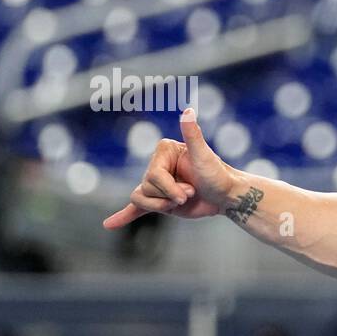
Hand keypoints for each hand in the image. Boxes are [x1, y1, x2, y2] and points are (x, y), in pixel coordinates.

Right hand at [102, 108, 238, 228]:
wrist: (227, 196)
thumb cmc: (218, 174)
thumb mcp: (204, 156)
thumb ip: (193, 134)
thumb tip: (187, 111)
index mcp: (164, 151)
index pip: (153, 175)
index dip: (170, 187)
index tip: (190, 189)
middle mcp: (157, 166)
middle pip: (147, 187)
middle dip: (171, 196)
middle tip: (191, 193)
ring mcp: (157, 185)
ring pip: (141, 199)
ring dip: (164, 206)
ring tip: (183, 200)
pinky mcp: (159, 201)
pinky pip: (136, 208)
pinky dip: (123, 216)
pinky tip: (109, 224)